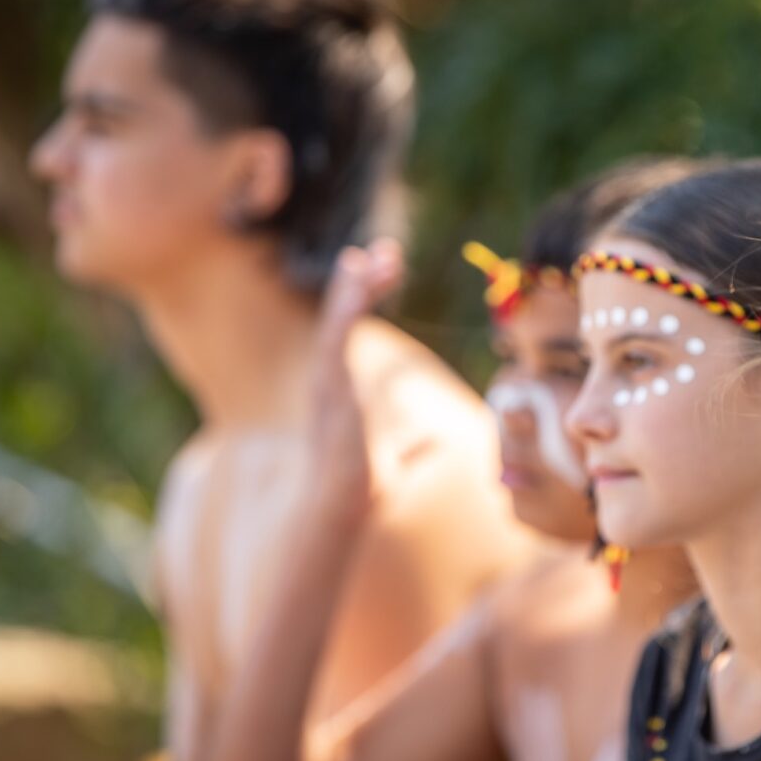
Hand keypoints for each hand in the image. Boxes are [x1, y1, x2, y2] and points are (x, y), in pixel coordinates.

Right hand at [305, 239, 403, 532]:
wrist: (340, 510)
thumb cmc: (362, 491)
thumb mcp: (396, 460)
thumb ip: (412, 445)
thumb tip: (434, 440)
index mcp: (341, 390)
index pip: (350, 332)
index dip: (364, 299)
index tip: (386, 269)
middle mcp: (329, 382)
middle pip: (341, 319)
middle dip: (359, 283)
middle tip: (384, 251)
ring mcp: (326, 385)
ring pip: (335, 323)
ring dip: (352, 289)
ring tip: (366, 257)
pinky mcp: (330, 391)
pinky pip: (335, 340)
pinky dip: (343, 309)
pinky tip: (354, 282)